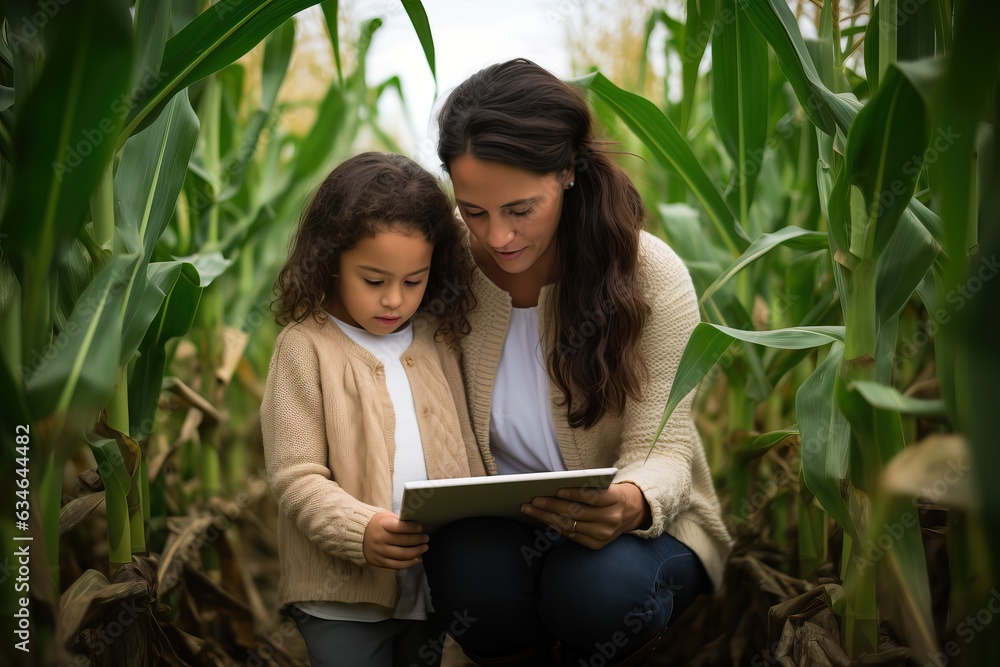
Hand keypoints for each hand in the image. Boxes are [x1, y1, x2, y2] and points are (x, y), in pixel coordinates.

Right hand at [362, 512, 428, 568]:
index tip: (420, 528)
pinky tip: (417, 559)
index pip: (399, 527)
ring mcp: (379, 552)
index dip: (411, 528)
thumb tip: (416, 526)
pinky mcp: (379, 562)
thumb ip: (398, 521)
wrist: (356, 535)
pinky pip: (397, 565)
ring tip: (424, 548)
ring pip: (402, 555)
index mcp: (381, 525)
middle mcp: (380, 539)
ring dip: (416, 552)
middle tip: (426, 538)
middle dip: (418, 540)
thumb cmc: (376, 524)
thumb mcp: (384, 517)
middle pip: (403, 541)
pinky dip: (409, 563)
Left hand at [521, 482, 651, 549]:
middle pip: (578, 512)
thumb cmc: (613, 493)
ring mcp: (604, 534)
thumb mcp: (607, 486)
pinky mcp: (597, 545)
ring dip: (547, 518)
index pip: (594, 497)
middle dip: (553, 506)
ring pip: (571, 525)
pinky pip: (572, 535)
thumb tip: (556, 487)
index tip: (557, 489)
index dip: (575, 494)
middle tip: (534, 500)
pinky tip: (543, 519)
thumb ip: (588, 487)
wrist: (634, 512)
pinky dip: (556, 526)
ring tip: (531, 510)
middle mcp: (611, 519)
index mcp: (616, 499)